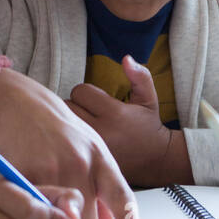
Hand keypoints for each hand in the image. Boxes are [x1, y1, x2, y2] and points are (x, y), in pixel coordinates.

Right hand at [0, 67, 139, 218]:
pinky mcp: (25, 174)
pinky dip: (34, 216)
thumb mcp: (88, 148)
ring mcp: (52, 168)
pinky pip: (35, 213)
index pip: (120, 195)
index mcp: (99, 156)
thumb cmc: (56, 127)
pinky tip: (31, 206)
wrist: (20, 101)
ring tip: (50, 213)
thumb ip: (104, 188)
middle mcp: (80, 163)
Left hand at [66, 54, 192, 187]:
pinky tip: (80, 139)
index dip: (87, 92)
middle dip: (76, 105)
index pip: (80, 91)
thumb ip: (140, 76)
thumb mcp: (148, 98)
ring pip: (63, 123)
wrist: (155, 160)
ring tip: (85, 124)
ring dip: (70, 120)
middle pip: (67, 106)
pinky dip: (70, 138)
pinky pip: (66, 142)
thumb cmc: (148, 126)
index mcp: (115, 113)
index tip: (97, 101)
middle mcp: (101, 131)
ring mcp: (92, 148)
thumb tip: (125, 58)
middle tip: (90, 112)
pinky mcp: (87, 159)